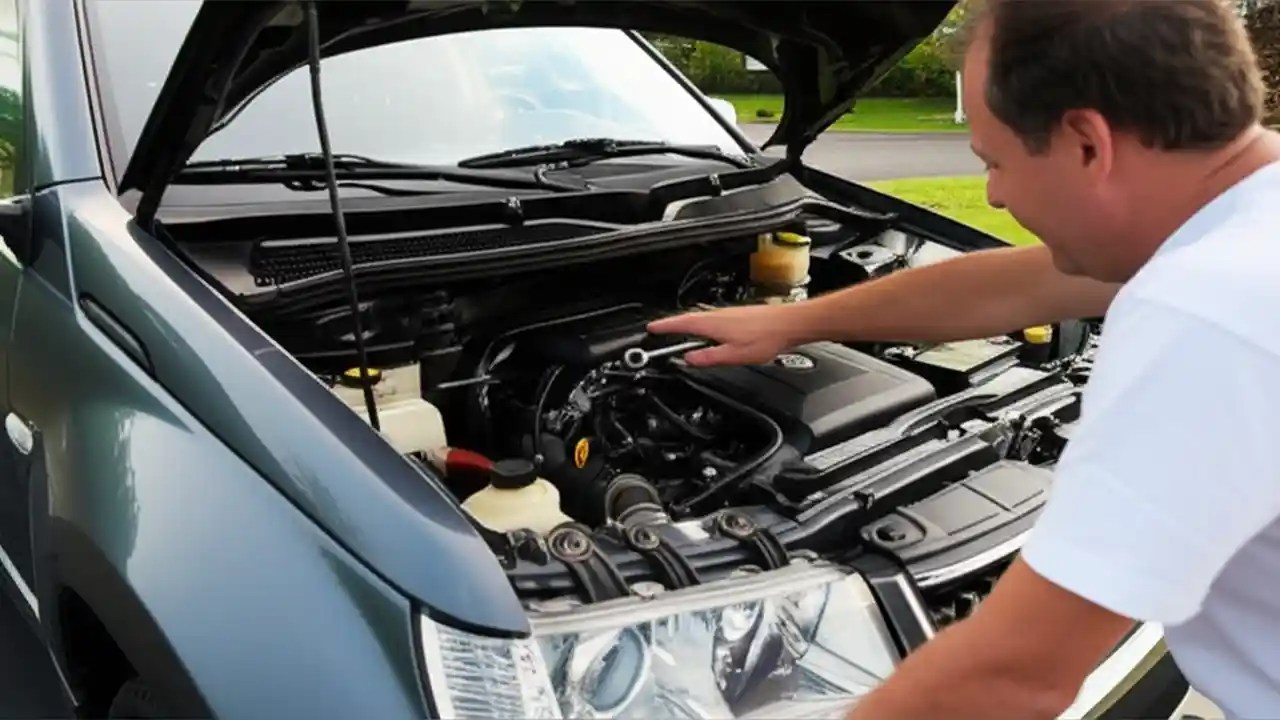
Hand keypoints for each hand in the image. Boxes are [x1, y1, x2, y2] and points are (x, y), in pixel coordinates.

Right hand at [646, 304, 797, 366]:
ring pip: (701, 319)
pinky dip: (702, 325)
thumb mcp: (733, 355)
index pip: (681, 324)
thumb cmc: (765, 337)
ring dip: (687, 325)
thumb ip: (708, 358)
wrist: (788, 324)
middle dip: (673, 325)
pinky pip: (712, 319)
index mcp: (712, 324)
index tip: (651, 328)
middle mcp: (718, 315)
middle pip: (688, 319)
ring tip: (679, 333)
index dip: (664, 326)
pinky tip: (708, 334)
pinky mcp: (737, 316)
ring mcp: (728, 314)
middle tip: (660, 330)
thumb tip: (690, 359)